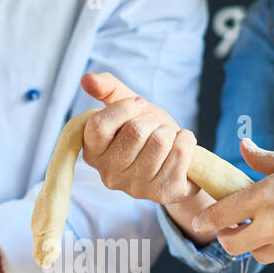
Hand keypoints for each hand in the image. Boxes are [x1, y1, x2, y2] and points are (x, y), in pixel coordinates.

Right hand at [77, 72, 201, 205]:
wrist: (176, 157)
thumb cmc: (148, 130)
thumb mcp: (127, 106)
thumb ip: (107, 89)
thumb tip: (87, 79)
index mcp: (93, 152)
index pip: (99, 125)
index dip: (125, 108)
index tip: (138, 105)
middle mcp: (109, 175)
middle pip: (135, 131)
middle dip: (152, 120)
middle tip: (153, 128)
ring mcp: (136, 188)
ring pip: (160, 140)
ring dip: (169, 132)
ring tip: (165, 140)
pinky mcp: (163, 194)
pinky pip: (181, 152)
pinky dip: (186, 140)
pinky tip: (179, 148)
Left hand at [191, 140, 273, 270]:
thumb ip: (265, 161)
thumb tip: (242, 146)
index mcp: (267, 195)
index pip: (220, 215)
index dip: (205, 221)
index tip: (198, 224)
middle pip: (231, 245)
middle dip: (227, 239)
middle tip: (231, 231)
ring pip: (259, 255)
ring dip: (260, 244)